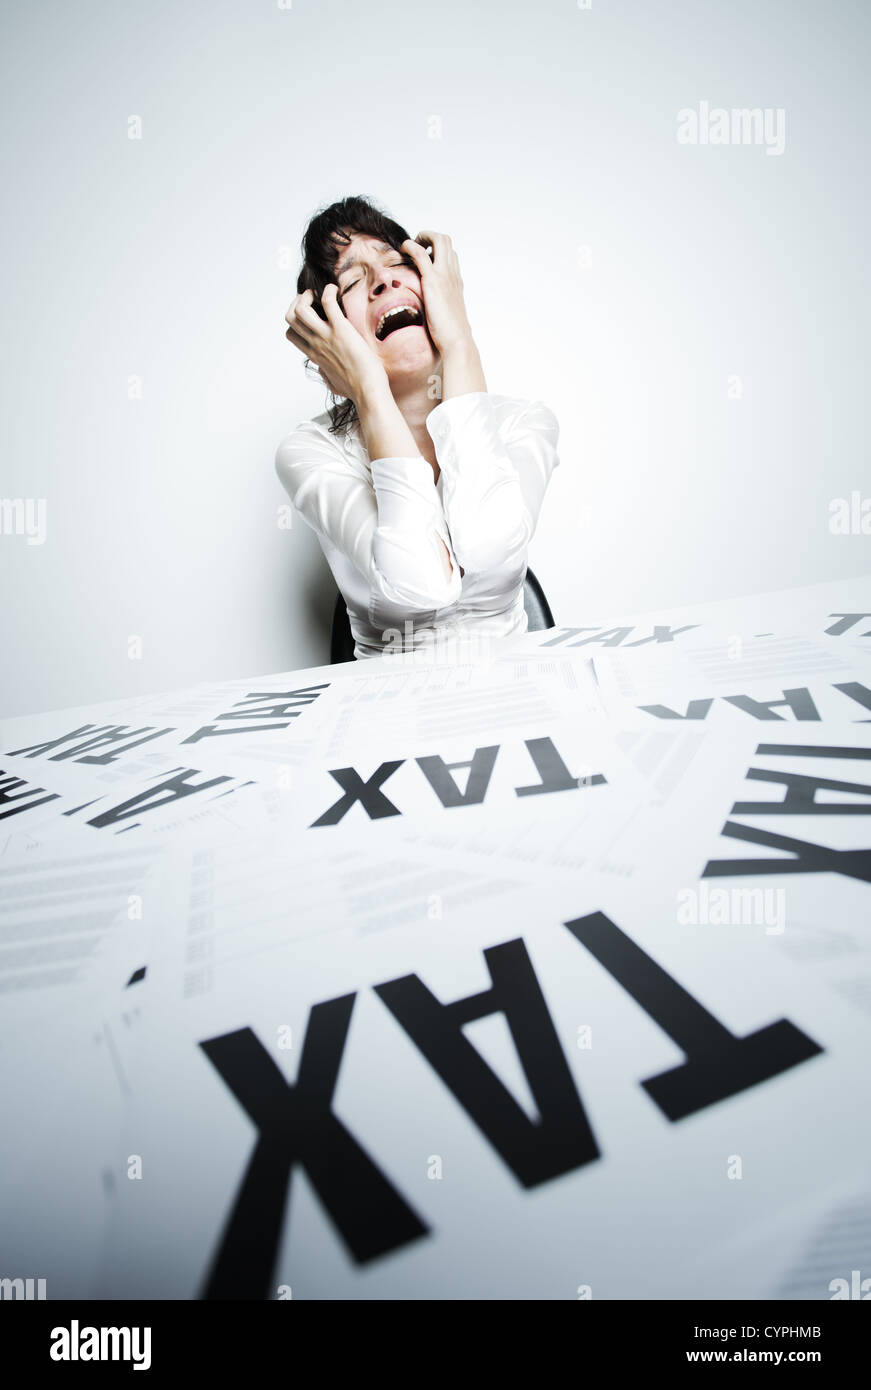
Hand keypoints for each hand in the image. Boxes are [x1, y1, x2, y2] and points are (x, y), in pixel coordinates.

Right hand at [284, 284, 386, 402]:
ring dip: (307, 296)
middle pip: (290, 317)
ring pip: (300, 309)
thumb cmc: (355, 389)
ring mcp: (326, 336)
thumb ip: (326, 376)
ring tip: (319, 294)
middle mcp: (315, 344)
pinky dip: (328, 291)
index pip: (291, 334)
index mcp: (314, 355)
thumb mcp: (333, 384)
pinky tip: (335, 290)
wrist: (367, 390)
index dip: (296, 320)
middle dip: (298, 302)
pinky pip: (327, 302)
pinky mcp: (341, 329)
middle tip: (312, 299)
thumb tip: (323, 372)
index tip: (310, 314)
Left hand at [400, 231, 474, 355]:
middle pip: (446, 241)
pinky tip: (403, 249)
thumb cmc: (452, 335)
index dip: (436, 250)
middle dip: (430, 237)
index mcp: (457, 282)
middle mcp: (453, 274)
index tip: (424, 257)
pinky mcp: (433, 280)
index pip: (451, 255)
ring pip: (438, 239)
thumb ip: (442, 310)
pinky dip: (410, 246)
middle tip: (416, 247)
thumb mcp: (448, 317)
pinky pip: (420, 253)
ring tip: (409, 246)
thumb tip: (436, 319)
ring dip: (422, 236)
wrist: (457, 341)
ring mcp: (445, 275)